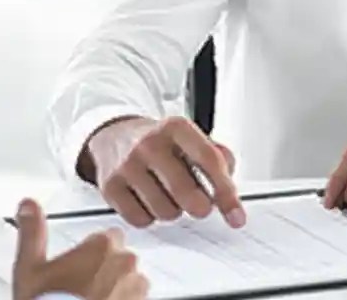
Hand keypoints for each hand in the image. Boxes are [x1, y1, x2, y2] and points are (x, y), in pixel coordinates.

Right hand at [11, 199, 147, 299]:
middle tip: (81, 289)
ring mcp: (137, 291)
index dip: (93, 251)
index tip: (79, 265)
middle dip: (106, 272)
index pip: (108, 237)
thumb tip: (28, 205)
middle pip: (121, 261)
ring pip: (130, 284)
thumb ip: (32, 231)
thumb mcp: (29, 268)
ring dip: (117, 291)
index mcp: (102, 246)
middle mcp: (125, 265)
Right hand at [83, 116, 244, 228]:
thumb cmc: (159, 141)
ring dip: (173, 210)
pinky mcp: (110, 186)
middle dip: (200, 207)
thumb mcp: (190, 138)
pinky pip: (141, 220)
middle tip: (198, 204)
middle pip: (187, 194)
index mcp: (176, 127)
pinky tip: (147, 199)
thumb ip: (218, 157)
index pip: (209, 160)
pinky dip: (149, 216)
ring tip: (167, 194)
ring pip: (165, 212)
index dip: (226, 192)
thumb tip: (228, 190)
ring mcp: (127, 165)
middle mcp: (150, 143)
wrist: (114, 134)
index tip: (236, 216)